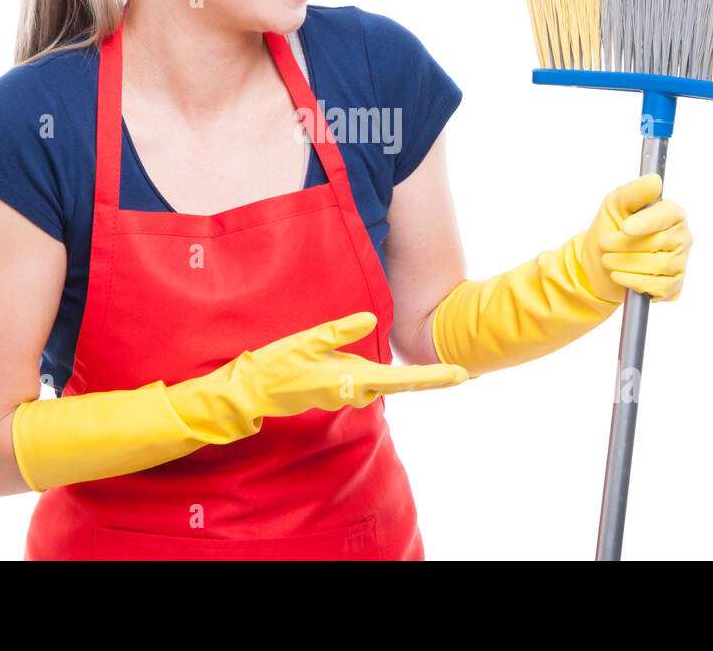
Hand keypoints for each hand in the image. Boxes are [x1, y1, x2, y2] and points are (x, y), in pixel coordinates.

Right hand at [170, 311, 468, 437]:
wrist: (252, 393)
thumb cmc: (277, 365)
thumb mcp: (307, 340)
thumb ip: (340, 330)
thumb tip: (369, 320)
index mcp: (352, 378)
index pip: (402, 379)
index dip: (433, 376)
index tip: (460, 375)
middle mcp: (353, 389)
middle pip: (398, 383)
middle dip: (427, 379)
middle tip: (459, 374)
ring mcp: (343, 392)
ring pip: (380, 382)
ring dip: (404, 379)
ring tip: (433, 372)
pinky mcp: (334, 390)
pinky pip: (363, 382)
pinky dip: (380, 377)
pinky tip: (385, 372)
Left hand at [578, 173, 691, 302]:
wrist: (597, 264)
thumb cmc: (610, 229)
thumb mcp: (614, 204)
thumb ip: (634, 192)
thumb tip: (655, 181)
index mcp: (671, 214)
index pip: (669, 214)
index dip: (646, 222)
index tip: (625, 227)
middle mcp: (681, 237)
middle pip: (660, 242)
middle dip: (626, 245)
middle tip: (605, 244)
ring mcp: (680, 262)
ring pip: (659, 266)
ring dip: (626, 264)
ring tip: (608, 260)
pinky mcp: (674, 286)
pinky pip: (661, 288)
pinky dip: (635, 283)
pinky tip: (619, 277)